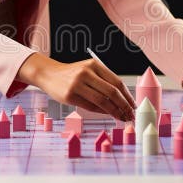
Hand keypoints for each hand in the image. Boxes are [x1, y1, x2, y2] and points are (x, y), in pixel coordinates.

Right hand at [17, 53, 135, 120]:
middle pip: (112, 92)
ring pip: (102, 101)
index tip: (133, 106)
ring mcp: (77, 84)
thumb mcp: (88, 70)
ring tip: (121, 117)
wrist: (48, 74)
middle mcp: (86, 73)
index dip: (127, 96)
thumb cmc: (72, 74)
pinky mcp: (70, 96)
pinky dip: (102, 112)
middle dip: (124, 106)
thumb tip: (122, 100)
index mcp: (94, 65)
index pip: (117, 82)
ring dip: (114, 111)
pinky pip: (90, 106)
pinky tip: (108, 114)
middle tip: (130, 115)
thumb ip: (103, 81)